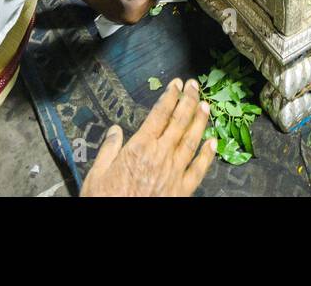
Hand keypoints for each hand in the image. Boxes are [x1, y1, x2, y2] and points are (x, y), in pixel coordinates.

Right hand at [80, 79, 216, 196]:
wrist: (119, 226)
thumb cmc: (106, 199)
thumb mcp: (97, 173)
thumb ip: (108, 149)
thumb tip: (115, 130)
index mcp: (140, 147)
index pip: (159, 115)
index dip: (169, 97)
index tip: (176, 84)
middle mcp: (161, 155)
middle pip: (179, 122)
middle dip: (188, 100)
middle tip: (194, 85)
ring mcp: (174, 173)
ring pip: (191, 141)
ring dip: (200, 121)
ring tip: (206, 105)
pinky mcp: (183, 190)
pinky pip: (199, 169)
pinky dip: (207, 155)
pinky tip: (213, 142)